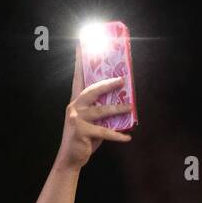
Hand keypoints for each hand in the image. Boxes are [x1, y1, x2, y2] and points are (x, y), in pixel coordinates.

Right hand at [56, 43, 132, 169]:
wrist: (70, 158)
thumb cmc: (83, 139)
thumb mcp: (92, 123)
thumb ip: (101, 113)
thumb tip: (121, 107)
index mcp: (76, 101)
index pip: (78, 77)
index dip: (79, 61)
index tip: (81, 44)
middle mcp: (75, 106)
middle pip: (93, 90)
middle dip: (108, 84)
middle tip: (122, 80)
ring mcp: (77, 118)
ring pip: (102, 110)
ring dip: (118, 109)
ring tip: (131, 108)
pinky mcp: (82, 131)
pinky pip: (105, 131)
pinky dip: (118, 135)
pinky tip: (128, 137)